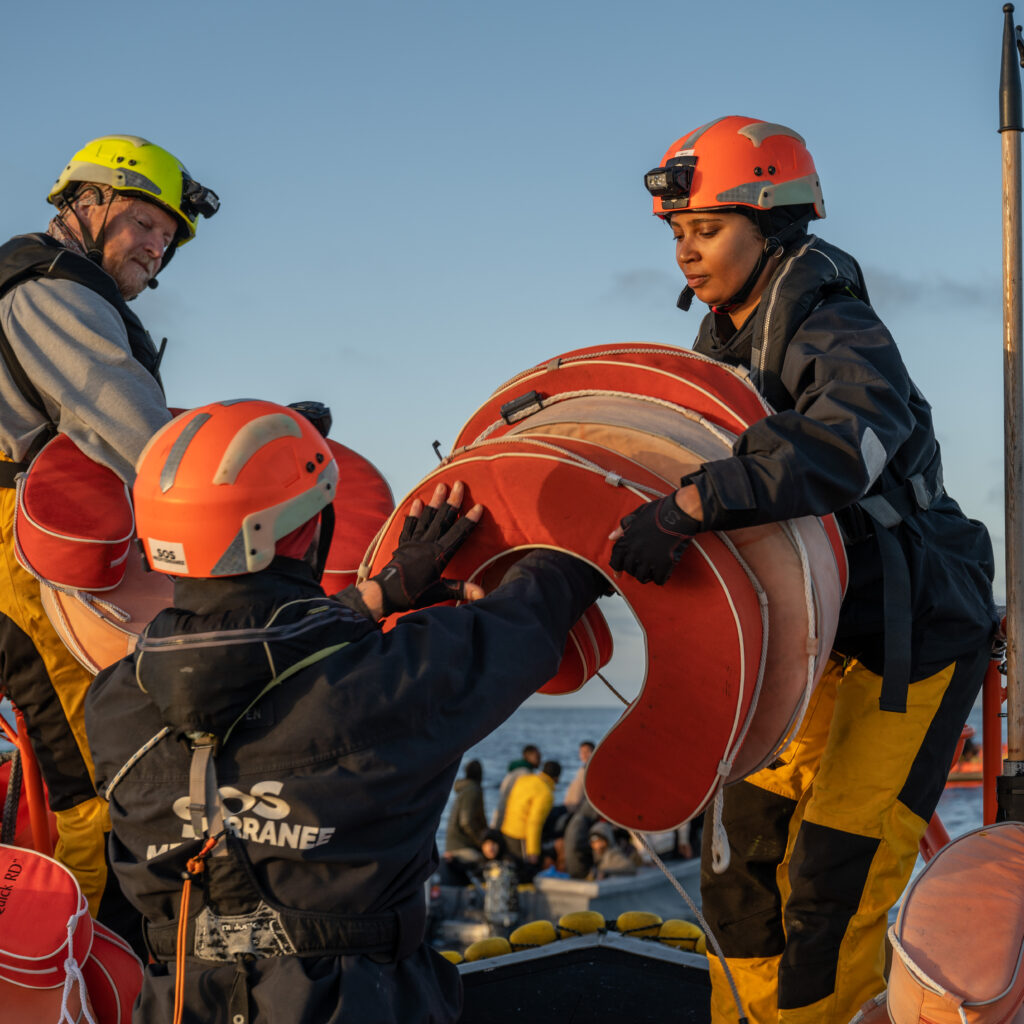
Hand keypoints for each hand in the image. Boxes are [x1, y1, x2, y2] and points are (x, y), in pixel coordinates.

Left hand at [371, 482, 483, 614]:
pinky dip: (414, 514)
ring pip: (427, 518)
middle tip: (458, 484)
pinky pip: (409, 526)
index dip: (469, 520)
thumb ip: (460, 590)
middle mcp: (427, 544)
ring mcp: (414, 542)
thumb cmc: (411, 594)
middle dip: (452, 501)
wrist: (384, 593)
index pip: (458, 534)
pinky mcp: (403, 544)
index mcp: (438, 555)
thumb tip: (481, 594)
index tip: (478, 506)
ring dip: (435, 501)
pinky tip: (417, 502)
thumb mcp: (438, 593)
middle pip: (442, 519)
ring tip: (440, 486)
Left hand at [608, 492, 696, 584]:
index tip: (618, 575)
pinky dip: (660, 578)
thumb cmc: (659, 511)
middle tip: (643, 569)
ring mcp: (648, 558)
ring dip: (647, 576)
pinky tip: (664, 573)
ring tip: (652, 572)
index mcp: (627, 539)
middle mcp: (635, 551)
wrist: (679, 512)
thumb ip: (623, 528)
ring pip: (642, 577)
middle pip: (629, 569)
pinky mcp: (663, 563)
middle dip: (635, 570)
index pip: (615, 559)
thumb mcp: (637, 515)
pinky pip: (658, 579)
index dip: (616, 568)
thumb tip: (611, 537)